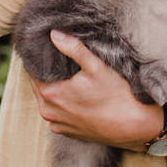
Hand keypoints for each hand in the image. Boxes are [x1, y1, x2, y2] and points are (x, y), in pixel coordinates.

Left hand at [28, 30, 160, 151]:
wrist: (134, 126)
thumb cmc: (116, 96)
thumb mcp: (96, 66)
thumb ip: (73, 48)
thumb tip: (54, 34)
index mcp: (50, 95)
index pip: (32, 72)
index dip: (39, 59)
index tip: (47, 49)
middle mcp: (49, 113)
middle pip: (39, 86)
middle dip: (46, 73)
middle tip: (60, 59)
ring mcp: (58, 125)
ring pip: (48, 101)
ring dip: (55, 89)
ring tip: (69, 76)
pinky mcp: (68, 132)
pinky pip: (58, 114)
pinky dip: (63, 104)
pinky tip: (77, 95)